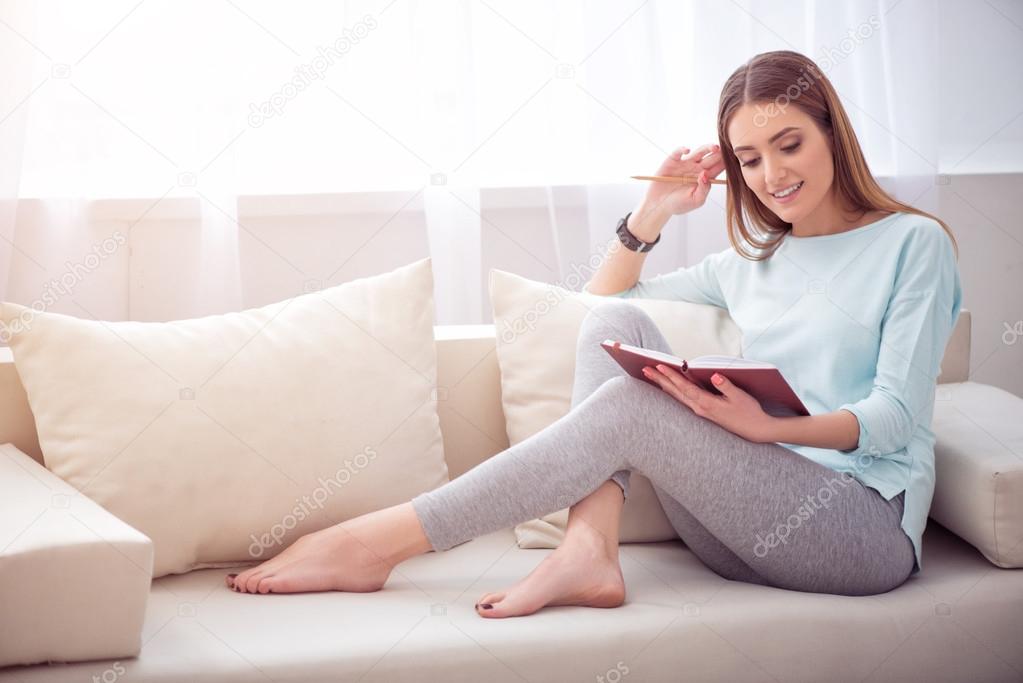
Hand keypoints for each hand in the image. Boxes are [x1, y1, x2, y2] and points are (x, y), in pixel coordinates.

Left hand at [641, 364, 776, 442]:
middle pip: (675, 392)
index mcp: (707, 404)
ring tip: (650, 376)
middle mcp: (700, 409)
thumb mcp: (740, 397)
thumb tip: (714, 375)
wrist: (755, 431)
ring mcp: (700, 412)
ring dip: (663, 385)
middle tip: (645, 369)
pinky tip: (667, 387)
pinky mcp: (704, 412)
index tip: (659, 366)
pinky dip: (673, 391)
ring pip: (677, 396)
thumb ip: (726, 386)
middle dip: (660, 380)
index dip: (672, 376)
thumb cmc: (749, 412)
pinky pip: (683, 400)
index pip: (685, 387)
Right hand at [642, 144, 724, 216]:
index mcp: (705, 177)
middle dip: (719, 154)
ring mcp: (685, 163)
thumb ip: (704, 189)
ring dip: (707, 148)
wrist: (659, 205)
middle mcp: (697, 168)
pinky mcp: (673, 161)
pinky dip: (683, 149)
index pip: (718, 168)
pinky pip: (679, 152)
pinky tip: (687, 151)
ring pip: (699, 152)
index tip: (732, 160)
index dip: (725, 163)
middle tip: (726, 151)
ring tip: (714, 148)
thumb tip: (706, 175)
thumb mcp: (696, 200)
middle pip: (711, 158)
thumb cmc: (679, 204)